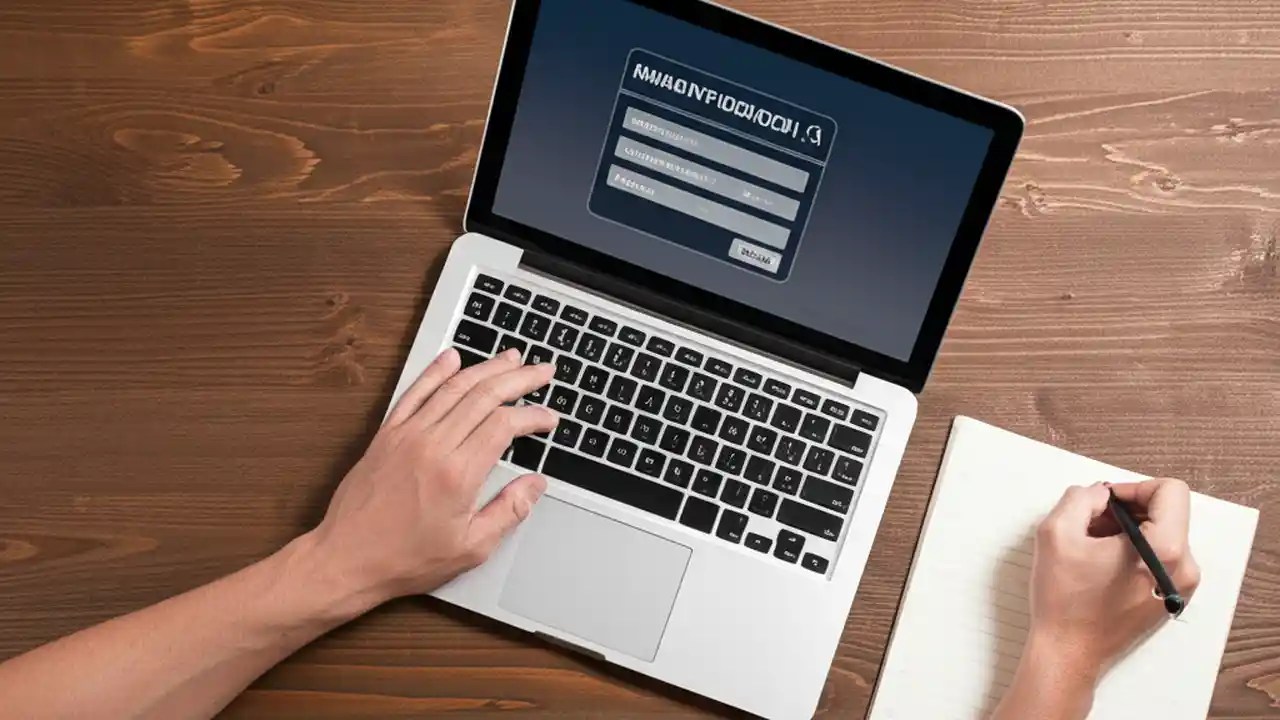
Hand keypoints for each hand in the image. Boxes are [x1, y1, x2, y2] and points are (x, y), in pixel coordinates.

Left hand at [305, 347, 557, 606]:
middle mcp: (432, 445)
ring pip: (453, 387)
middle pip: (483, 396)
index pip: (504, 425)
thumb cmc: (405, 559)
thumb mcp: (470, 549)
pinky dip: (435, 372)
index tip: (549, 418)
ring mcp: (406, 435)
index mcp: (457, 473)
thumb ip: (508, 512)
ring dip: (485, 368)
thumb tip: (535, 485)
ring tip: (510, 358)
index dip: (532, 416)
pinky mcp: (386, 435)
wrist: (346, 559)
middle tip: (542, 371)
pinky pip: (414, 393)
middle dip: (518, 379)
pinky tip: (451, 358)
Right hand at [1027, 479, 1199, 677]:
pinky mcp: (1171, 596)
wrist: (1068, 654)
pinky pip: (1159, 555)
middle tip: (1090, 525)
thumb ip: (1082, 497)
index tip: (1105, 504)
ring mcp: (1181, 585)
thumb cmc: (1064, 601)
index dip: (1132, 487)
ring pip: (1162, 533)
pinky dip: (1132, 550)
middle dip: (1127, 510)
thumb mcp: (1056, 532)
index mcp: (1164, 550)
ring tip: (1092, 548)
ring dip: (1127, 530)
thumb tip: (1102, 495)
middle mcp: (1184, 568)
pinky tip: (1102, 565)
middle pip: (1166, 512)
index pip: (1170, 490)